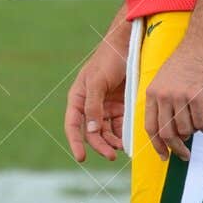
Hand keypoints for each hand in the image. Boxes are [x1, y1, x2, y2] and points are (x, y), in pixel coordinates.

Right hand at [65, 28, 127, 161]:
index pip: (73, 125)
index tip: (81, 157)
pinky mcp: (120, 107)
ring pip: (106, 132)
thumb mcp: (98, 81)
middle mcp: (90, 106)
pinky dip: (122, 135)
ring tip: (122, 149)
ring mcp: (105, 107)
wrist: (128, 45)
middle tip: (112, 155)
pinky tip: (128, 140)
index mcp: (78, 99)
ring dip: (112, 142)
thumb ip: (93, 106)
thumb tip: (91, 130)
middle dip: (100, 145)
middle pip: (92, 132)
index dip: (76, 142)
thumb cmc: (108, 60)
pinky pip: (119, 126)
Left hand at [144, 33, 202, 161]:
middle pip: (167, 133)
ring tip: (200, 128)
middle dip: (176, 148)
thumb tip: (169, 128)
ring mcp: (180, 97)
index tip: (164, 155)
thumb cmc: (187, 60)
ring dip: (194, 133)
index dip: (157, 145)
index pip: (150, 127)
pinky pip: (201, 122)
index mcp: (153, 93)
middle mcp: (164, 96)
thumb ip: (163, 100)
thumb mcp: (166, 78)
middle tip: (184, 155)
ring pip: (186, 129)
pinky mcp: (197, 96)